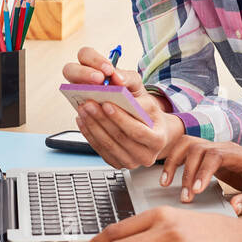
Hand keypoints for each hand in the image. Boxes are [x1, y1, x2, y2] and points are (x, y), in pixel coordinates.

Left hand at [63, 47, 182, 167]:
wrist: (152, 131)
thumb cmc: (149, 114)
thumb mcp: (145, 95)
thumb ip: (132, 83)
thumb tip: (116, 78)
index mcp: (158, 140)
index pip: (137, 130)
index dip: (120, 117)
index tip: (106, 103)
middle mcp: (146, 156)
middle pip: (120, 138)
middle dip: (102, 119)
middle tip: (88, 104)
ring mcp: (131, 162)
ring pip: (107, 144)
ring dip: (92, 126)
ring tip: (83, 110)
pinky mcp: (117, 163)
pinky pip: (100, 150)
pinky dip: (89, 134)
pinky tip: (83, 121)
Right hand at [160, 136, 241, 214]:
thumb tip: (233, 207)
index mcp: (240, 155)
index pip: (215, 155)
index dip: (202, 171)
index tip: (195, 190)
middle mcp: (225, 148)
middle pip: (197, 148)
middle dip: (186, 172)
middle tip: (185, 198)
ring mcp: (216, 149)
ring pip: (188, 144)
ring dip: (174, 161)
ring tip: (165, 183)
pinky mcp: (209, 155)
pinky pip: (187, 150)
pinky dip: (175, 160)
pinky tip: (167, 176)